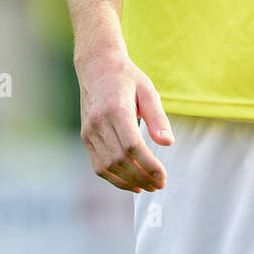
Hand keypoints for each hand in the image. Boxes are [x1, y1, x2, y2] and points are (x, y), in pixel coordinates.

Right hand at [78, 51, 173, 192]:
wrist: (97, 66)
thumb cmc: (127, 78)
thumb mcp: (147, 91)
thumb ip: (158, 118)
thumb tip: (168, 143)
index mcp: (116, 109)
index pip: (132, 146)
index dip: (148, 165)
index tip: (163, 176)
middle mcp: (99, 122)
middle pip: (120, 160)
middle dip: (142, 177)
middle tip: (160, 185)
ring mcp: (89, 131)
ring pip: (107, 167)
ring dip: (129, 182)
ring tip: (148, 186)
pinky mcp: (85, 137)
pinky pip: (98, 165)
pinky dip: (114, 178)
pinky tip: (131, 183)